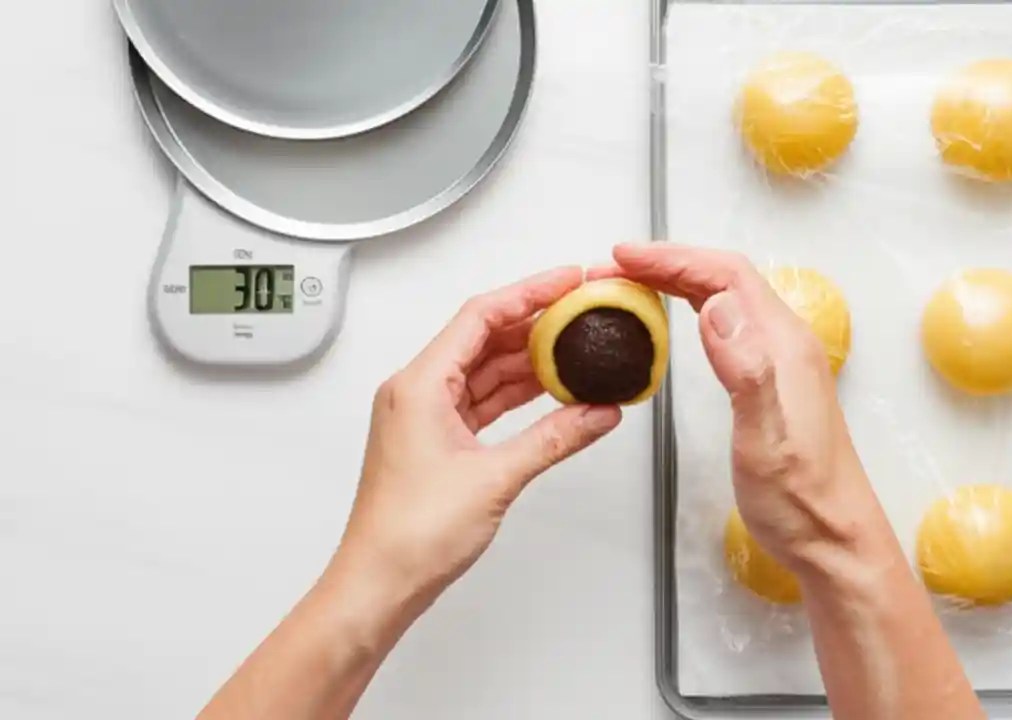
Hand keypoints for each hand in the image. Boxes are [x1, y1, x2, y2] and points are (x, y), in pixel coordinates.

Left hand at [333, 267, 622, 612]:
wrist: (378, 583)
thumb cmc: (408, 535)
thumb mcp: (496, 478)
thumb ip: (555, 438)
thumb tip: (596, 413)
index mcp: (418, 385)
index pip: (480, 316)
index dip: (529, 292)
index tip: (566, 280)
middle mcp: (416, 393)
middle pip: (484, 337)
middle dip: (535, 323)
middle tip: (580, 311)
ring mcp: (425, 416)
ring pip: (485, 370)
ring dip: (529, 360)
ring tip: (577, 349)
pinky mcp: (436, 440)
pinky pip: (482, 400)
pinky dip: (517, 393)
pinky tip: (551, 392)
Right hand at [609, 244, 870, 574]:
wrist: (835, 540)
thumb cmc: (802, 501)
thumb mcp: (766, 440)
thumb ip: (746, 371)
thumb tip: (718, 308)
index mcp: (784, 347)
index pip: (727, 275)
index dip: (674, 257)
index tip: (626, 258)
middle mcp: (786, 345)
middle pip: (726, 279)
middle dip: (670, 264)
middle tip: (616, 269)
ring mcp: (781, 362)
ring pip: (728, 300)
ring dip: (679, 282)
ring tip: (634, 284)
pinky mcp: (773, 381)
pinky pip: (731, 325)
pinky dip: (694, 309)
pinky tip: (675, 320)